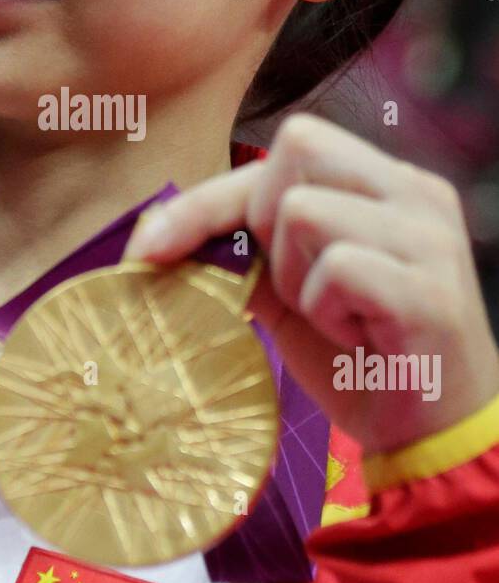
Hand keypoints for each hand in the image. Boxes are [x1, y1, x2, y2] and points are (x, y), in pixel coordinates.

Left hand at [123, 113, 498, 454]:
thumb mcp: (290, 294)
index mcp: (387, 182)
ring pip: (304, 209)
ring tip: (331, 317)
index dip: (211, 194)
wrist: (432, 437)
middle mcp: (415, 193)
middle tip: (291, 287)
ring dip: (294, 278)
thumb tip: (157, 233)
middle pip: (295, 149)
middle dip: (263, 223)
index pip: (287, 145)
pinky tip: (353, 337)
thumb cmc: (360, 359)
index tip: (149, 248)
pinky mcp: (429, 290)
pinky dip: (324, 311)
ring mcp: (429, 238)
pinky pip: (336, 268)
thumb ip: (242, 251)